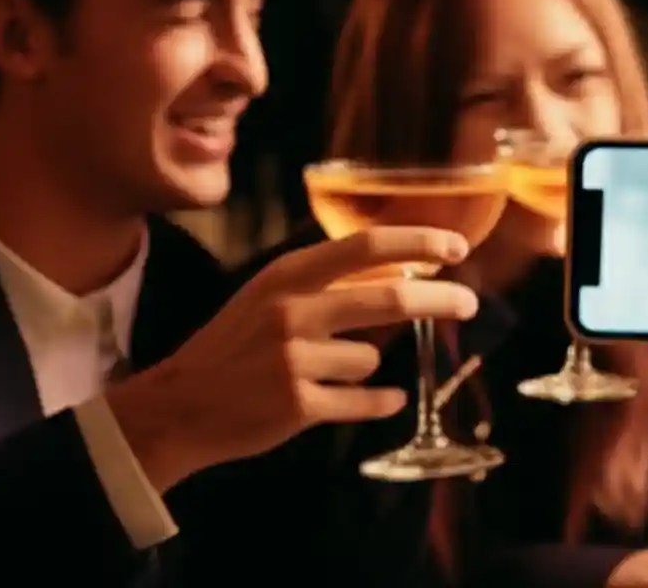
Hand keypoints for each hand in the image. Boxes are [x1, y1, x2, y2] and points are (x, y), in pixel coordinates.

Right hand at [107, 227, 478, 490]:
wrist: (179, 405)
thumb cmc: (234, 346)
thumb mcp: (271, 296)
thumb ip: (329, 282)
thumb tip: (402, 270)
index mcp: (286, 276)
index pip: (365, 246)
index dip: (418, 242)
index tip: (456, 245)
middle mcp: (290, 312)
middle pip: (389, 298)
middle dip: (439, 300)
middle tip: (468, 304)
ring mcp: (293, 360)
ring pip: (370, 358)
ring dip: (362, 367)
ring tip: (322, 374)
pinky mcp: (297, 405)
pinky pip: (365, 401)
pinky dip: (379, 401)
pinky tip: (382, 400)